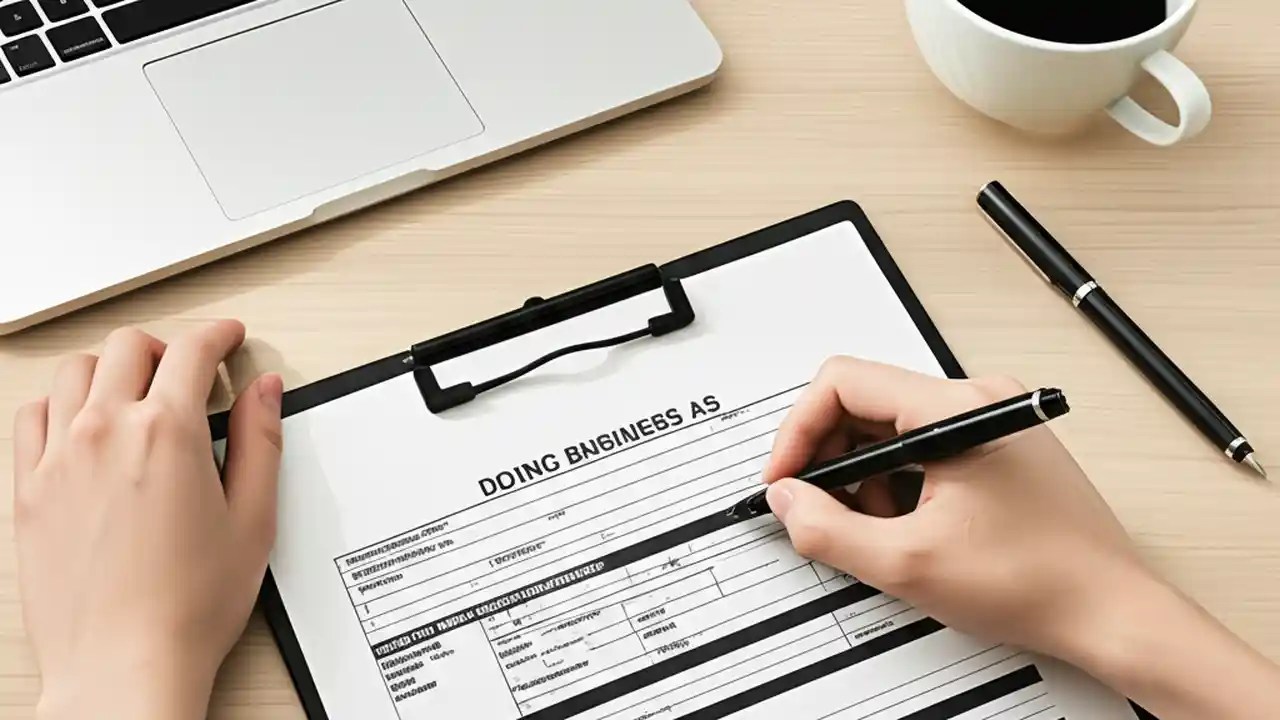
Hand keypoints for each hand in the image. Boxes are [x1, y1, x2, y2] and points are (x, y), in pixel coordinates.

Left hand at [12, 321, 283, 719]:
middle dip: (166, 347)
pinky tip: (81, 422)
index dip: (218, 335)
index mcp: (166, 433)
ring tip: (134, 390)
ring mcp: (58, 459)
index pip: (192, 351)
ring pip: (74, 372)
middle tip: (188, 368)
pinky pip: (30, 417)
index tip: (227, 339)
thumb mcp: (253, 518)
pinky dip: (59, 404)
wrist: (123, 665)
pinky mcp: (27, 490)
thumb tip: (263, 391)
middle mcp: (104, 433)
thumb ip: (260, 441)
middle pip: (128, 348)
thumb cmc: (186, 607)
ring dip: (110, 368)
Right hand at [763, 356, 1146, 659]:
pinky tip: (908, 530)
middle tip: (818, 511)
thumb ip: (827, 529)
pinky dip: (897, 486)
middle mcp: (977, 401)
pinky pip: (922, 449)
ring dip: (864, 479)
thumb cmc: (1039, 581)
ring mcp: (990, 423)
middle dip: (831, 461)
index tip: (786, 478)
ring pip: (891, 429)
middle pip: (865, 402)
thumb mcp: (907, 564)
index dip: (799, 431)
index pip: (844, 382)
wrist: (1110, 613)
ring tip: (877, 531)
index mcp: (958, 410)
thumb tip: (787, 500)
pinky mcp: (996, 449)